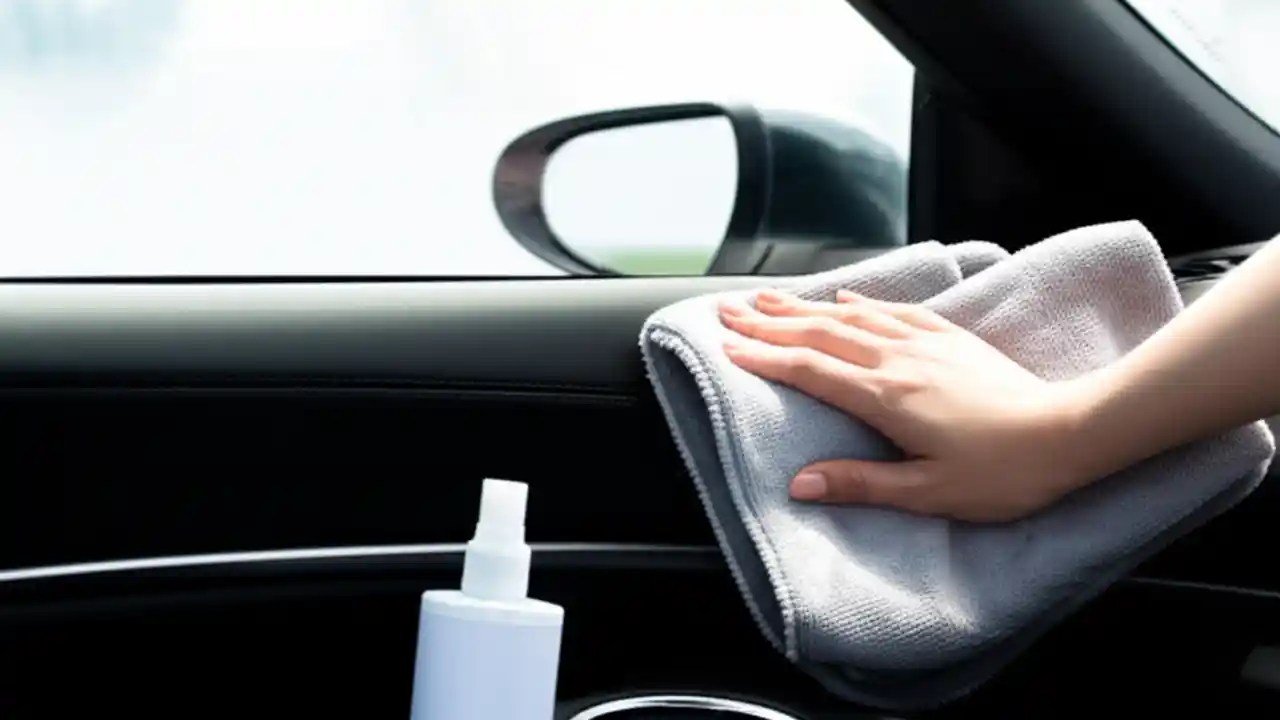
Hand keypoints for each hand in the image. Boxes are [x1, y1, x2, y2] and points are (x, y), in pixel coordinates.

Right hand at [719, 289, 1088, 521]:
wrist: (1072, 432)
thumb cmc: (1004, 472)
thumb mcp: (928, 492)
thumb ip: (861, 484)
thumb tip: (799, 483)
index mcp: (887, 397)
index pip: (810, 371)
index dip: (764, 358)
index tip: (725, 346)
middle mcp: (899, 360)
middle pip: (821, 335)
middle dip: (769, 323)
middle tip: (727, 311)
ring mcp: (926, 344)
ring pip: (851, 316)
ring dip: (805, 307)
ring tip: (768, 298)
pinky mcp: (951, 339)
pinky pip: (895, 310)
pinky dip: (861, 301)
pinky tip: (845, 296)